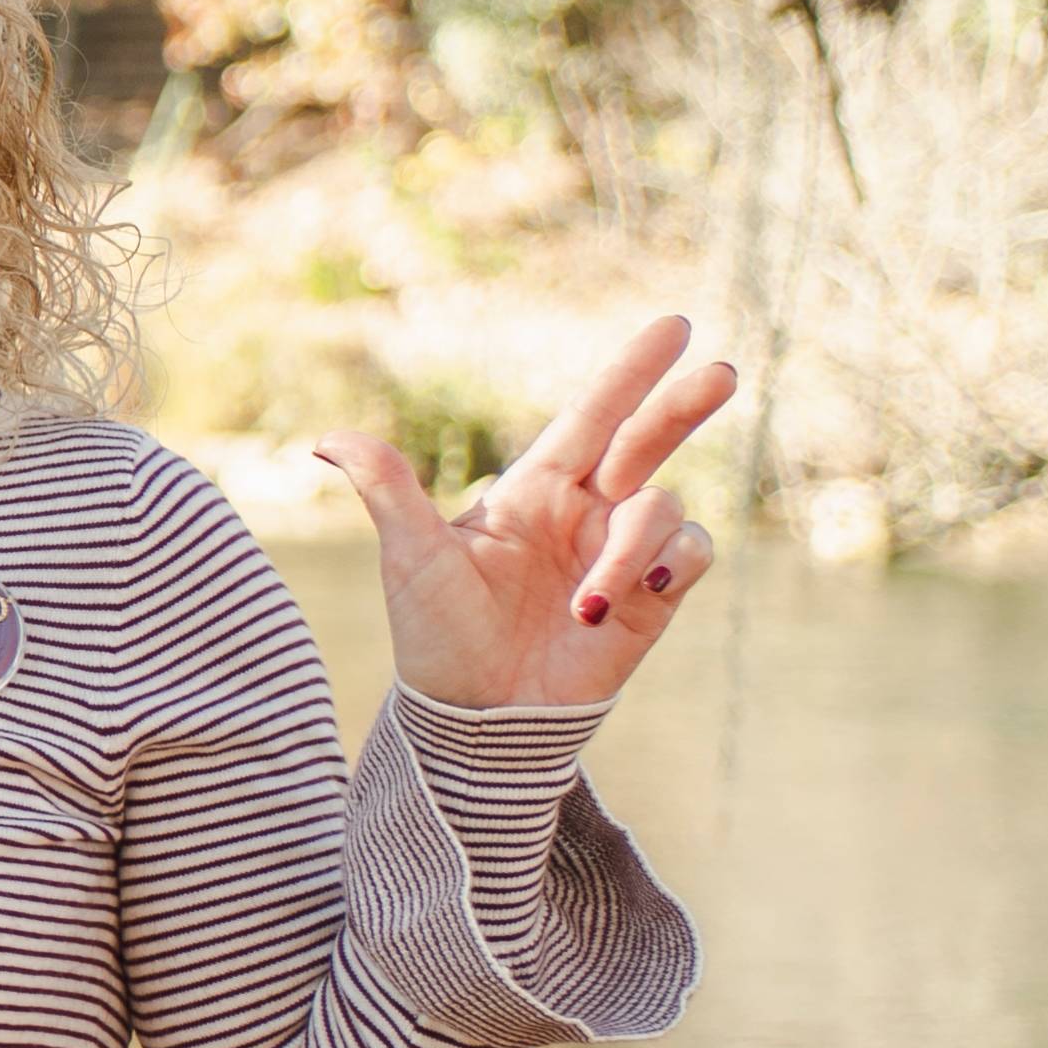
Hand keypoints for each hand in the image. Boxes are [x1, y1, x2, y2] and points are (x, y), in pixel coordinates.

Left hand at [313, 314, 738, 710]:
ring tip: (585, 606)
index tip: (672, 328)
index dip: (629, 373)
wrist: (476, 719)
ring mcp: (619, 553)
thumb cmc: (436, 636)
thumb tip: (326, 438)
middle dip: (682, 404)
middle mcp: (584, 512)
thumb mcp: (410, 557)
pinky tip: (633, 597)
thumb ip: (386, 489)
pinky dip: (669, 565)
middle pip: (647, 440)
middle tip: (720, 370)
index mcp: (532, 490)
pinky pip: (689, 556)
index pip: (590, 416)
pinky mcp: (652, 600)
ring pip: (661, 511)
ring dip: (630, 550)